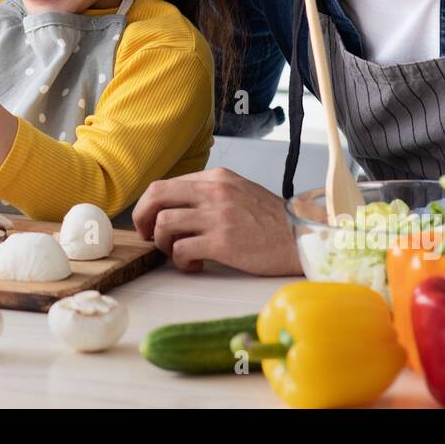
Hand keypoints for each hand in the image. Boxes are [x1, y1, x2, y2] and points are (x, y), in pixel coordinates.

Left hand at [131, 168, 301, 275]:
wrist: (302, 238)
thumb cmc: (272, 221)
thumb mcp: (239, 192)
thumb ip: (210, 193)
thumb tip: (178, 206)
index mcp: (216, 178)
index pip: (166, 184)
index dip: (150, 206)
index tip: (150, 222)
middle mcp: (214, 192)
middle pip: (157, 196)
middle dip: (142, 218)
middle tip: (146, 236)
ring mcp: (218, 216)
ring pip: (164, 224)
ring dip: (163, 243)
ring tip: (178, 253)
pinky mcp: (222, 242)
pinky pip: (181, 250)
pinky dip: (180, 261)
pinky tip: (195, 265)